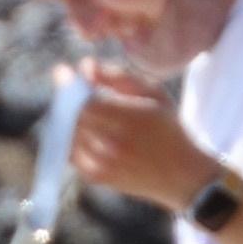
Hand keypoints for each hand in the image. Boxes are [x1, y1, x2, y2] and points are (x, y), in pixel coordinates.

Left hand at [70, 60, 216, 211]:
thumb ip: (118, 76)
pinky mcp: (97, 177)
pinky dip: (70, 139)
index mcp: (130, 119)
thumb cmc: (167, 128)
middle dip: (66, 99)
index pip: (85, 101)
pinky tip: (82, 130)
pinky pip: (71, 153)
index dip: (69, 85)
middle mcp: (113, 143)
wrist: (180, 176)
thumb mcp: (152, 93)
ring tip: (75, 108)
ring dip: (66, 118)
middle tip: (69, 88)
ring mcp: (103, 163)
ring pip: (67, 136)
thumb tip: (85, 66)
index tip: (62, 71)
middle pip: (72, 117)